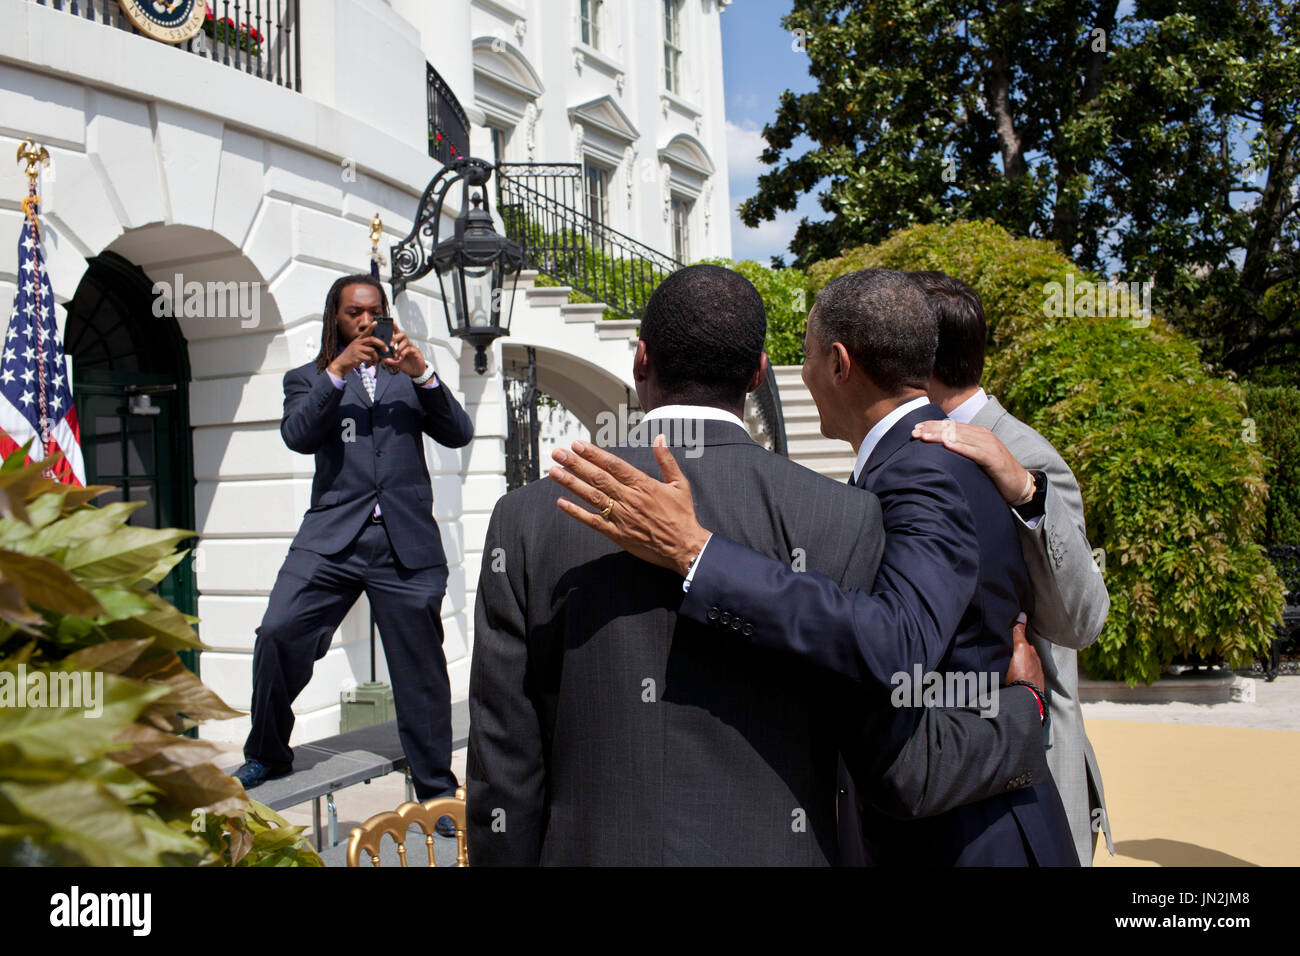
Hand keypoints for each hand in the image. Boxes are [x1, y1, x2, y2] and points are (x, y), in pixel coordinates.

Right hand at [328, 323, 384, 376]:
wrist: (340, 364)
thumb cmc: (351, 358)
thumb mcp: (356, 349)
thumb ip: (365, 348)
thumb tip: (376, 350)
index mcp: (358, 341)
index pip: (365, 332)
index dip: (371, 327)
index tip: (376, 322)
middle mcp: (357, 343)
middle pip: (372, 339)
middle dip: (381, 344)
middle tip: (386, 350)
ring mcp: (356, 349)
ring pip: (372, 351)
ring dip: (375, 358)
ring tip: (373, 363)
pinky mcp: (357, 356)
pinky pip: (369, 358)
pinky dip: (370, 363)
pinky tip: (367, 366)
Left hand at [383, 326, 426, 377]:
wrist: (416, 372)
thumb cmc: (407, 365)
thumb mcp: (397, 363)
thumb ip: (391, 360)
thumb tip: (384, 359)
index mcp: (401, 344)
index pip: (397, 333)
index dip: (394, 327)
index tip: (390, 322)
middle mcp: (406, 344)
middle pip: (402, 334)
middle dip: (395, 337)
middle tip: (390, 344)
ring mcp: (411, 347)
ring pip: (405, 341)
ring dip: (399, 347)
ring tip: (396, 355)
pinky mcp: (416, 352)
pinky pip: (409, 349)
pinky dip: (403, 353)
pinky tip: (400, 358)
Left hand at [550, 437, 710, 576]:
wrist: (685, 547)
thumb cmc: (683, 516)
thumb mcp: (680, 484)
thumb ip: (667, 460)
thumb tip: (661, 438)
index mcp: (644, 484)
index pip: (613, 465)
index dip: (594, 454)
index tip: (578, 444)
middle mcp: (629, 498)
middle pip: (598, 477)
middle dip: (575, 463)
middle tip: (558, 453)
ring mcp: (622, 517)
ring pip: (592, 496)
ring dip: (571, 483)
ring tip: (554, 471)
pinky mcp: (618, 534)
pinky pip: (593, 521)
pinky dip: (576, 512)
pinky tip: (562, 502)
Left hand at [912, 420, 1031, 504]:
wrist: (1019, 484)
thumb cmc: (994, 472)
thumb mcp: (975, 457)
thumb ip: (961, 450)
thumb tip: (938, 449)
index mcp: (977, 433)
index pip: (951, 426)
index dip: (933, 426)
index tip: (915, 428)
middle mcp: (983, 435)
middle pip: (953, 429)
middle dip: (932, 430)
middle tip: (914, 432)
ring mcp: (989, 445)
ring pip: (960, 437)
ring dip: (940, 436)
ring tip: (924, 437)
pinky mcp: (994, 458)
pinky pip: (975, 451)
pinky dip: (961, 447)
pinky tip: (948, 445)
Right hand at [1006, 615, 1044, 689]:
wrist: (1024, 698)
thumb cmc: (1024, 673)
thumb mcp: (1021, 649)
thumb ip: (1020, 635)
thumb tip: (1022, 615)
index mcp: (1033, 657)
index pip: (1026, 644)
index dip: (1019, 639)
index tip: (1012, 635)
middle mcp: (1034, 667)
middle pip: (1023, 657)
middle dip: (1016, 653)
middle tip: (1005, 649)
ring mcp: (1029, 679)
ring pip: (1020, 668)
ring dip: (1014, 665)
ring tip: (1003, 663)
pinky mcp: (1022, 689)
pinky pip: (1016, 678)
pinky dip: (1012, 675)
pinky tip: (1006, 676)